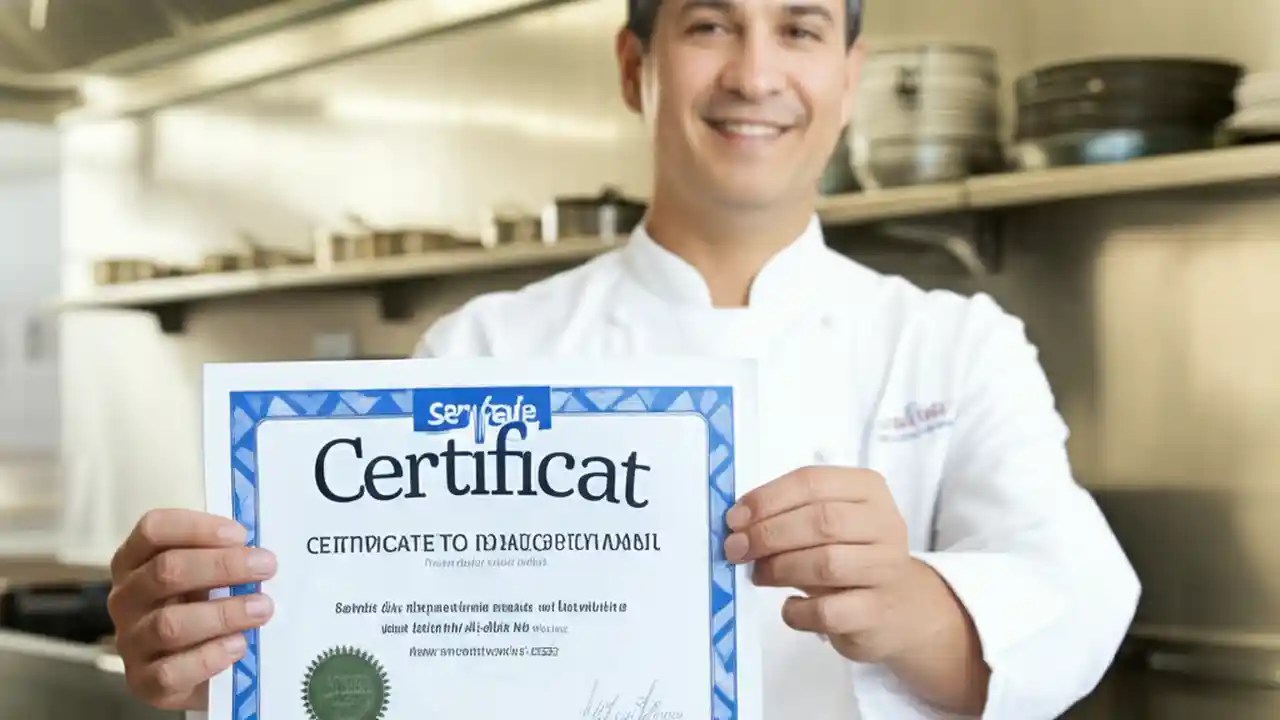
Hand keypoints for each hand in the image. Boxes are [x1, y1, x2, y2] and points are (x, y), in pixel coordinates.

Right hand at [108, 509, 277, 710]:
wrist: (193, 669)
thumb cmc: (203, 606)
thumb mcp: (208, 575)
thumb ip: (225, 557)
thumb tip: (260, 550)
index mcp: (135, 561)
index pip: (153, 530)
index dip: (197, 528)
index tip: (241, 534)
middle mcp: (125, 598)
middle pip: (166, 571)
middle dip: (222, 566)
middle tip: (266, 566)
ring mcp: (130, 641)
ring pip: (170, 623)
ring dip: (224, 613)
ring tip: (262, 608)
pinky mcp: (143, 682)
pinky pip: (172, 671)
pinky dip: (210, 656)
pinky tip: (239, 646)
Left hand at [723, 466, 940, 662]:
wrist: (899, 607)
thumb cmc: (851, 556)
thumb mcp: (828, 525)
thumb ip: (790, 516)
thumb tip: (737, 524)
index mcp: (867, 489)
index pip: (812, 482)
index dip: (767, 499)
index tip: (734, 518)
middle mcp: (885, 524)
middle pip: (821, 521)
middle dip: (768, 534)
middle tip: (736, 549)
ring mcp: (886, 569)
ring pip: (826, 563)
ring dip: (780, 568)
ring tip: (759, 574)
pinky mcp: (877, 612)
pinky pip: (828, 611)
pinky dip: (798, 610)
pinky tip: (789, 606)